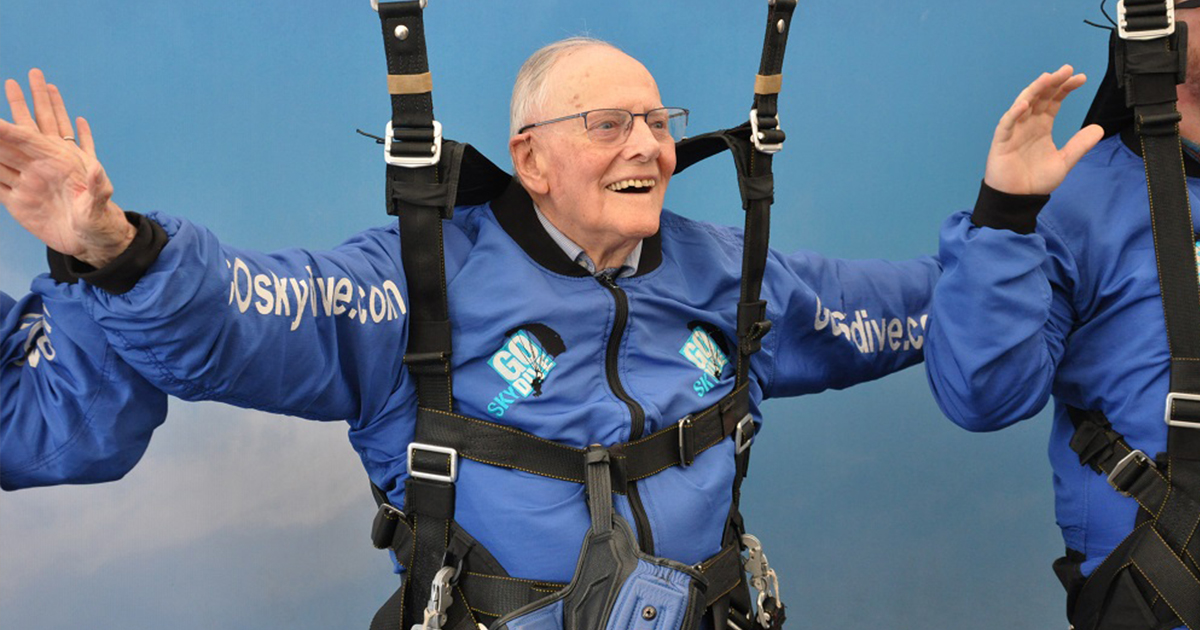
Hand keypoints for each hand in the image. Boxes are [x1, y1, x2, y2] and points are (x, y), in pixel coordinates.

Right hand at [0, 69, 133, 267]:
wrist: (90, 243)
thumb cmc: (98, 222)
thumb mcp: (99, 207)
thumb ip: (98, 188)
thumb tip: (99, 169)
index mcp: (60, 164)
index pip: (32, 136)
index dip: (18, 119)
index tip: (2, 110)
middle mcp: (41, 167)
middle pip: (22, 133)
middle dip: (19, 106)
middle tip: (11, 81)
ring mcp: (28, 182)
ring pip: (3, 154)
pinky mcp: (18, 202)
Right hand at [984, 65, 1104, 195]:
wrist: (1018, 200)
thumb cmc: (1035, 181)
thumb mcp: (1064, 161)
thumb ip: (1079, 145)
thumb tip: (1099, 128)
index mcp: (1042, 126)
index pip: (1053, 101)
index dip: (1066, 88)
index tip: (1081, 78)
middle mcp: (1028, 124)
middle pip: (1040, 97)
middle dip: (1052, 83)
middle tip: (1067, 70)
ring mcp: (1014, 131)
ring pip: (1023, 104)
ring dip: (1034, 90)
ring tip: (1047, 78)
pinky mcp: (1001, 142)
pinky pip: (1007, 124)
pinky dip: (1014, 113)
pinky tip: (1025, 104)